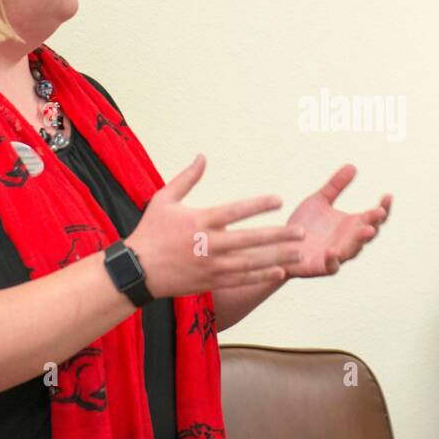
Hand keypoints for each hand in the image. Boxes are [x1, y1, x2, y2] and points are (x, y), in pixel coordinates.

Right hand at [125, 154, 305, 298]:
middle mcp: (209, 243)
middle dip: (278, 236)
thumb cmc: (150, 232)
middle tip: (301, 233)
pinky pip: (241, 279)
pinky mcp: (210, 281)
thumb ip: (186, 178)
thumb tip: (202, 156)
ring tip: (299, 254)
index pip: (235, 210)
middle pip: (250, 239)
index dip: (259, 204)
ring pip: (251, 262)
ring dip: (277, 257)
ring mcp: (211, 265)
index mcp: (200, 221)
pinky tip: (279, 272)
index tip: (279, 200)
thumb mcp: (164, 200)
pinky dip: (261, 276)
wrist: (137, 270)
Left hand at [281, 164, 391, 277]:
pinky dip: (333, 260)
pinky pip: (331, 266)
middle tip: (378, 212)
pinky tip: (332, 251)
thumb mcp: (319, 200)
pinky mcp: (321, 267)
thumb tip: (352, 166)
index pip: (374, 218)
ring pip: (354, 250)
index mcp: (351, 225)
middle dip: (374, 223)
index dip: (384, 208)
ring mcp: (336, 255)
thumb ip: (335, 186)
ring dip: (360, 240)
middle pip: (368, 234)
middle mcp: (348, 241)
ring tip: (366, 230)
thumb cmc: (303, 225)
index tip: (387, 195)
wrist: (280, 245)